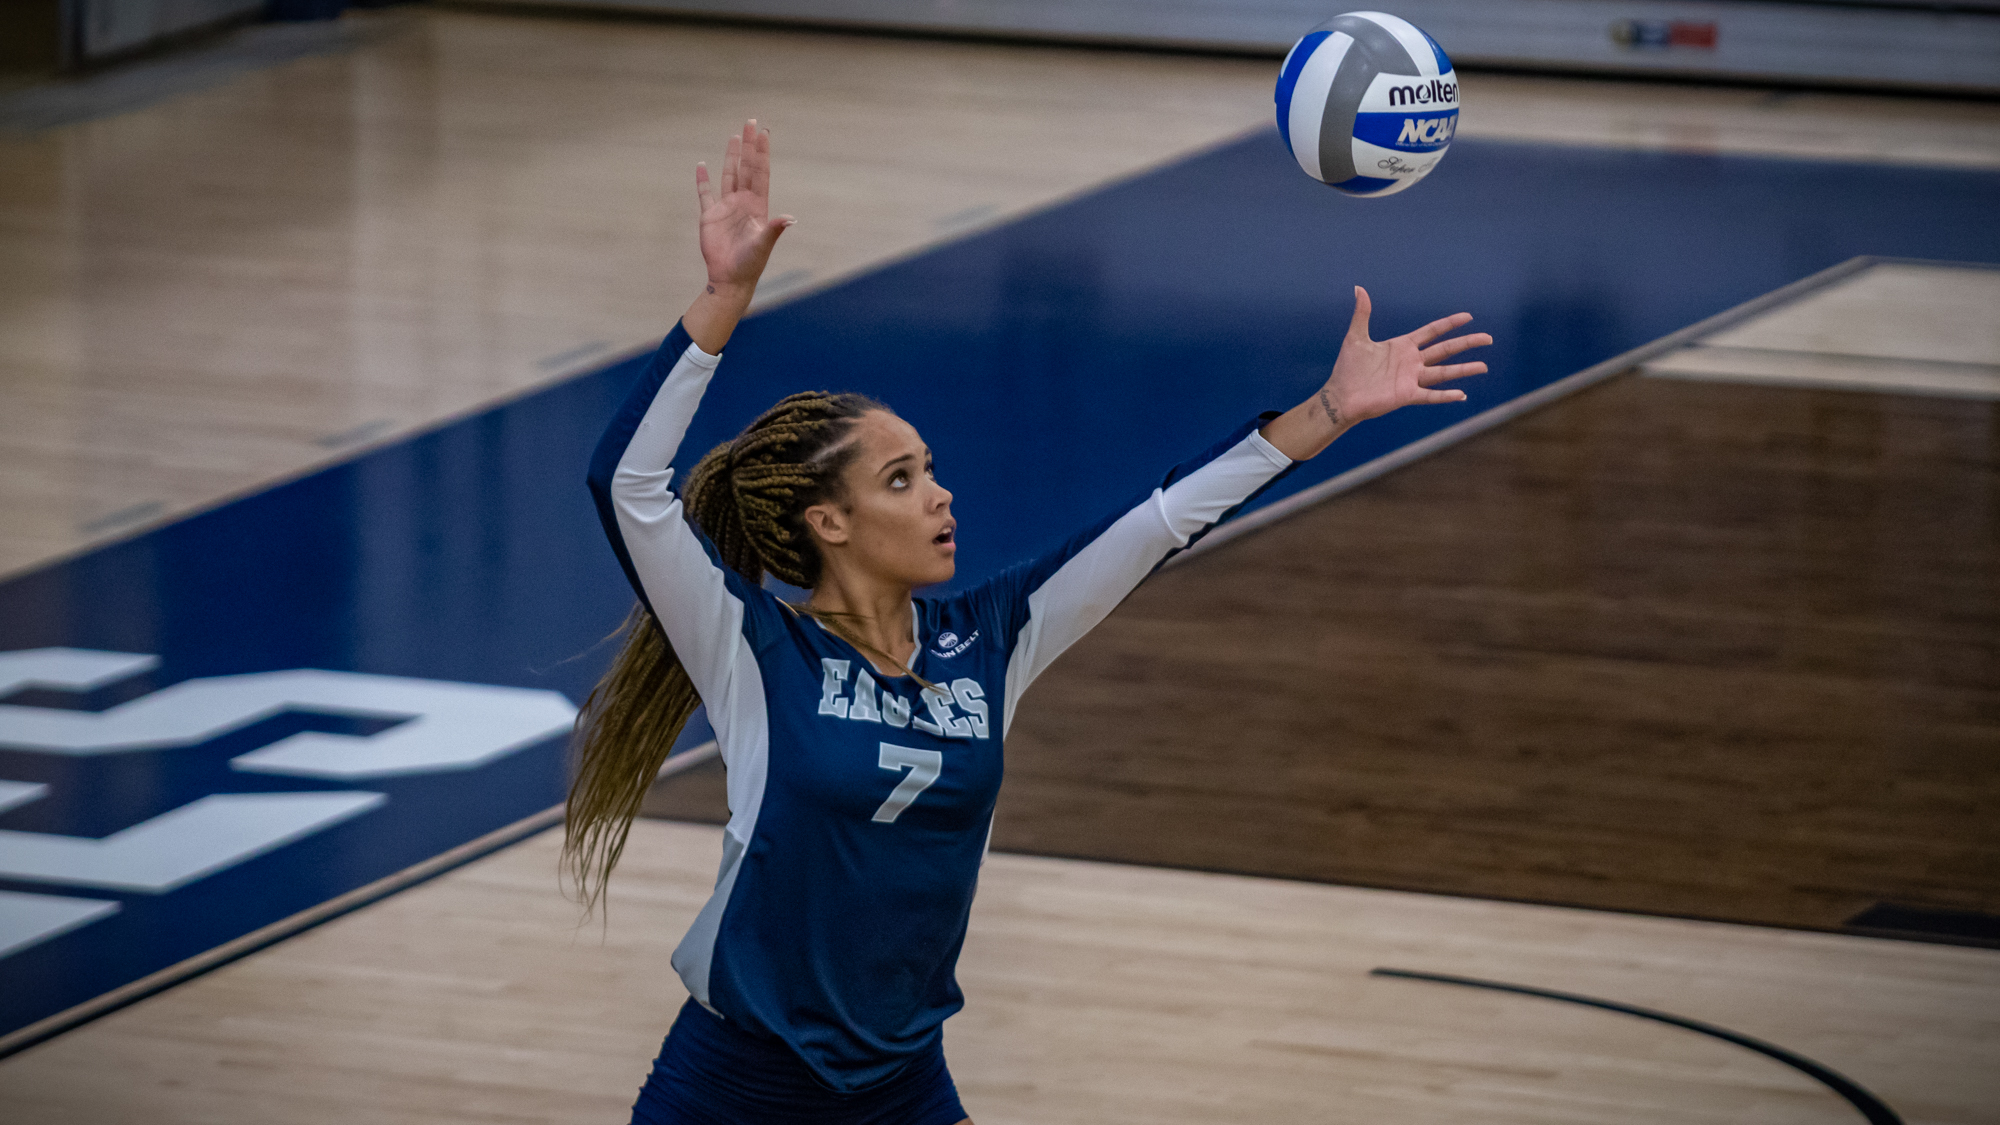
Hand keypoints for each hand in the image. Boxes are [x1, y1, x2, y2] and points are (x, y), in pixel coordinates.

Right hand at [695, 119, 794, 295]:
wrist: (730, 279)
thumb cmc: (750, 264)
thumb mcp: (763, 245)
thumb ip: (774, 230)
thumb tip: (791, 219)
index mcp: (758, 206)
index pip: (760, 173)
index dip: (762, 153)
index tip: (764, 133)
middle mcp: (743, 203)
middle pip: (746, 168)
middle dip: (749, 146)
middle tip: (751, 122)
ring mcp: (726, 208)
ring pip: (729, 175)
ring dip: (731, 157)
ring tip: (735, 136)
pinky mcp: (710, 216)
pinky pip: (705, 194)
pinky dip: (702, 180)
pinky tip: (702, 165)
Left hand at [1320, 286, 1489, 427]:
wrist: (1341, 395)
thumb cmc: (1347, 369)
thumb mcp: (1355, 337)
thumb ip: (1362, 314)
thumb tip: (1359, 288)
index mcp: (1402, 346)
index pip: (1432, 332)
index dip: (1449, 323)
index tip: (1468, 316)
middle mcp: (1411, 362)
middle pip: (1445, 350)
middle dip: (1466, 343)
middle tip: (1488, 338)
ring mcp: (1411, 379)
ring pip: (1444, 373)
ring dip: (1464, 370)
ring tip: (1483, 367)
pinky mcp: (1406, 395)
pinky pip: (1430, 395)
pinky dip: (1445, 396)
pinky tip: (1461, 395)